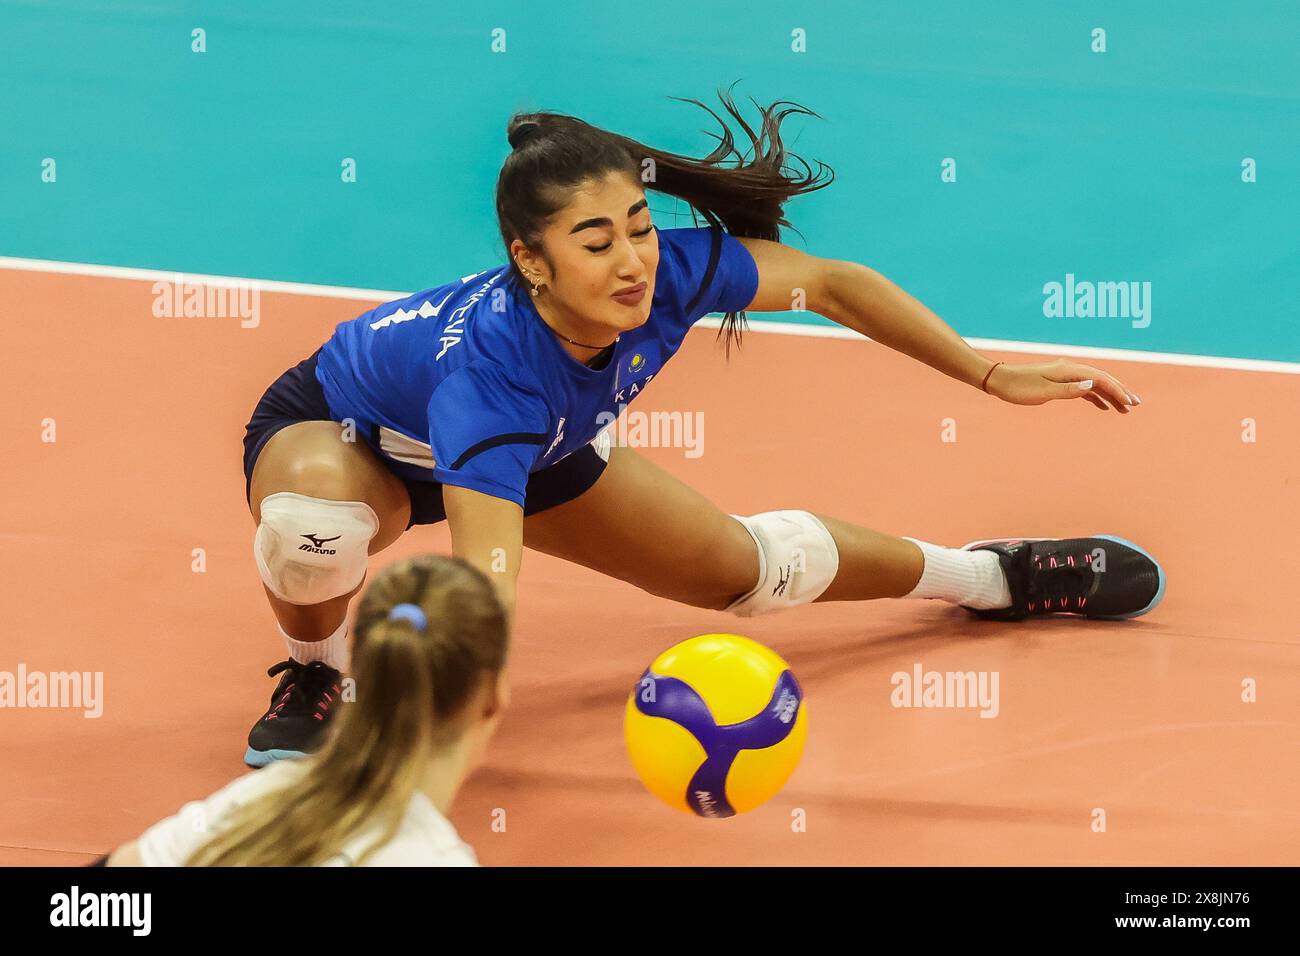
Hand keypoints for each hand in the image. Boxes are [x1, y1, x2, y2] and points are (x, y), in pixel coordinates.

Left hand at [983, 359, 1139, 412]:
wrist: (999, 380)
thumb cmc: (1019, 387)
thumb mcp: (1043, 392)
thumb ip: (1068, 390)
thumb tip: (1092, 384)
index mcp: (1068, 370)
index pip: (1100, 379)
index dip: (1117, 390)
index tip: (1130, 403)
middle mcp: (1070, 370)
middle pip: (1102, 379)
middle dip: (1120, 391)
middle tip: (1136, 404)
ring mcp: (1065, 375)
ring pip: (1094, 384)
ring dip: (1110, 395)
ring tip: (1125, 409)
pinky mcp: (1059, 382)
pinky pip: (1084, 388)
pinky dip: (1096, 397)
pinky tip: (1104, 407)